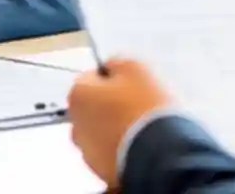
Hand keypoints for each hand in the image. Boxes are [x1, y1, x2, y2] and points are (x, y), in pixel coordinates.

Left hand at [68, 59, 172, 190]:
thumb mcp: (135, 68)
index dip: (114, 79)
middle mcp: (75, 123)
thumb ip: (117, 63)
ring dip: (116, 128)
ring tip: (142, 127)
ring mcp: (87, 150)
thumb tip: (112, 67)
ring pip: (102, 132)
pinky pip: (110, 153)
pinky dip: (122, 148)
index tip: (132, 84)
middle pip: (94, 107)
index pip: (92, 77)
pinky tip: (141, 144)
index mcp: (78, 94)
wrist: (159, 156)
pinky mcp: (102, 171)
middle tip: (139, 105)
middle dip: (112, 105)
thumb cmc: (145, 109)